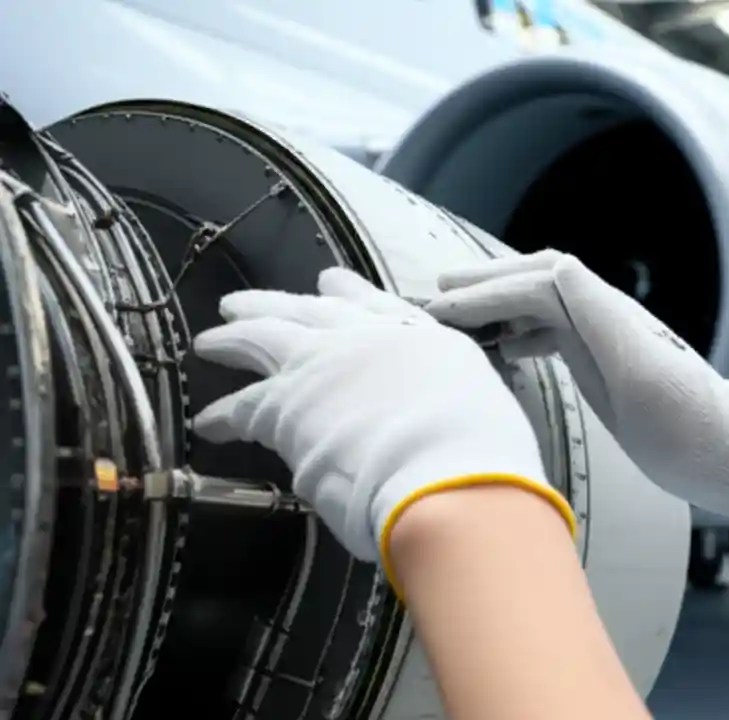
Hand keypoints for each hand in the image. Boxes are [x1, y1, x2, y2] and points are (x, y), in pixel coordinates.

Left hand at [191, 268, 575, 591]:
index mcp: (422, 339)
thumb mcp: (475, 403)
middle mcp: (369, 340)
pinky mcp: (285, 406)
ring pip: (264, 340)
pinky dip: (225, 413)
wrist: (446, 471)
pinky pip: (244, 406)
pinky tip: (209, 421)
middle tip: (244, 303)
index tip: (329, 282)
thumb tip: (424, 415)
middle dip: (276, 305)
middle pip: (309, 312)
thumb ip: (442, 397)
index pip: (379, 307)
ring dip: (234, 339)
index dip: (350, 295)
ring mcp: (323, 366)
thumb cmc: (479, 452)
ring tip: (212, 341)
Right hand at [428, 250, 728, 525]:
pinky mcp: (607, 364)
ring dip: (500, 306)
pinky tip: (505, 349)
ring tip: (458, 319)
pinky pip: (555, 333)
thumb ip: (601, 319)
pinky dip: (521, 332)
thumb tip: (560, 268)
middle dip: (486, 284)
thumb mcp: (643, 373)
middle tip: (436, 295)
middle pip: (537, 281)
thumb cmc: (687, 422)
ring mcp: (606, 339)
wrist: (724, 452)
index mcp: (609, 316)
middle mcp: (606, 317)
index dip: (488, 292)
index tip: (442, 309)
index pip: (537, 284)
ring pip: (543, 305)